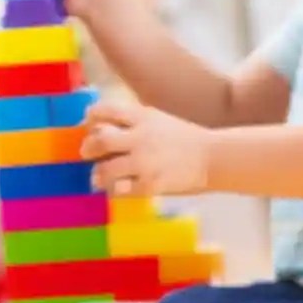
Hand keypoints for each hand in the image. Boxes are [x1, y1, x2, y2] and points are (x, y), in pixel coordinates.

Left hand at [80, 101, 210, 195]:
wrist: (215, 157)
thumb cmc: (181, 137)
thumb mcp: (155, 118)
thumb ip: (128, 120)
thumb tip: (94, 126)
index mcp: (141, 116)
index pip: (104, 111)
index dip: (91, 118)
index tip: (88, 125)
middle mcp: (141, 137)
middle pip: (100, 140)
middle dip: (89, 147)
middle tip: (87, 153)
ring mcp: (146, 162)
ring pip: (106, 169)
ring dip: (98, 174)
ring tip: (98, 177)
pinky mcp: (152, 184)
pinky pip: (121, 190)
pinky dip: (115, 191)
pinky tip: (118, 189)